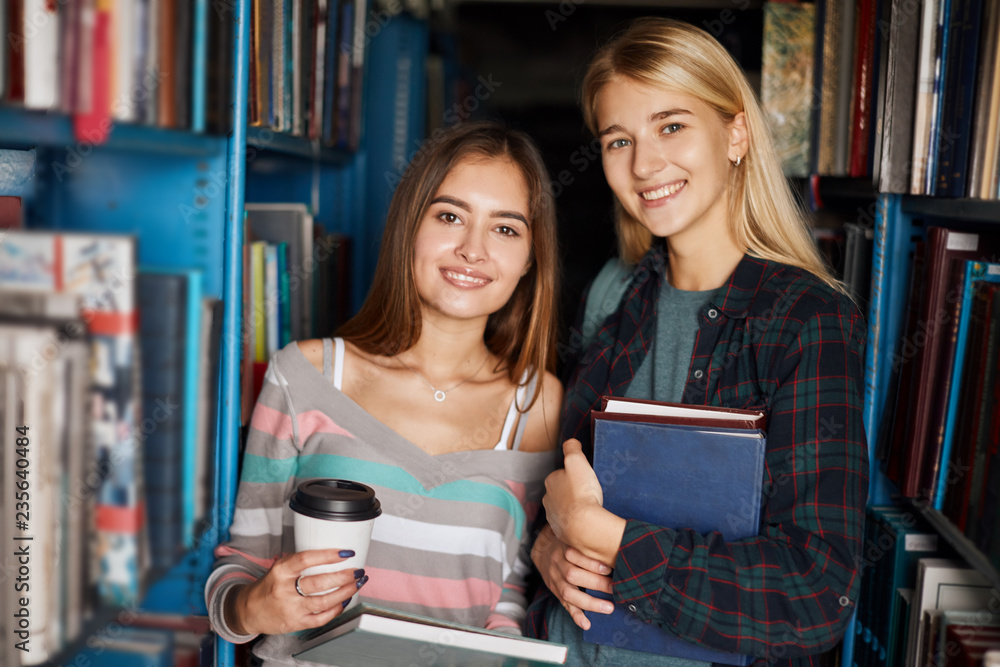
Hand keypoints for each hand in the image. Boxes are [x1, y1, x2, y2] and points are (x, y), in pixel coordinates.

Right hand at [231, 548, 368, 635]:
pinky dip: (336, 610)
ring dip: (345, 592)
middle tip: (357, 571)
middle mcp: (285, 590)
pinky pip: (321, 618)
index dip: (328, 555)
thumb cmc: (268, 587)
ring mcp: (291, 609)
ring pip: (324, 601)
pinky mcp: (296, 623)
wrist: (249, 611)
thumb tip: (328, 552)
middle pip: (319, 583)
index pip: (305, 559)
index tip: (345, 552)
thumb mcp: (278, 568)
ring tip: (356, 583)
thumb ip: (298, 561)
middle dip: (343, 576)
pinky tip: (344, 601)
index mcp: (280, 572)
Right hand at [531, 525, 613, 630]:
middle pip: (574, 575)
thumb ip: (586, 537)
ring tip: (608, 607)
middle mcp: (558, 564)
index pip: (575, 555)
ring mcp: (556, 580)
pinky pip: (565, 605)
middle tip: (615, 588)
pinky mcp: (556, 591)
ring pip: (569, 593)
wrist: (542, 548)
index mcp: (563, 548)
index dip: (591, 562)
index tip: (608, 568)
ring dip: (590, 602)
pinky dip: (576, 616)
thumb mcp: (572, 533)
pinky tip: (586, 623)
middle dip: (596, 583)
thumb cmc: (565, 540)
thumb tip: (611, 537)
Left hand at [543, 439, 603, 542]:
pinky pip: (569, 523)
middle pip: (561, 491)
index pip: (560, 474)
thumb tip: (570, 443)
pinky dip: (576, 521)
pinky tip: (586, 520)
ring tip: (589, 507)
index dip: (573, 475)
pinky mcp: (561, 531)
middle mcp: (548, 499)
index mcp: (551, 481)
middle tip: (587, 492)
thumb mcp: (577, 462)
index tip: (584, 477)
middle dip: (572, 491)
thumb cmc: (581, 493)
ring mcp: (553, 516)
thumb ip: (572, 449)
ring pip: (564, 508)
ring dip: (574, 507)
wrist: (584, 526)